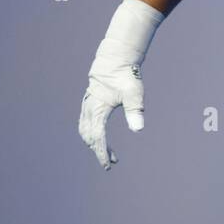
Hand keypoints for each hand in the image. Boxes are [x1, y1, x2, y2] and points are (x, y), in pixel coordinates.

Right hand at [78, 0, 163, 169]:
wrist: (115, 58)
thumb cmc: (126, 75)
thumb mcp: (133, 93)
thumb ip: (135, 111)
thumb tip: (138, 130)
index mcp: (97, 108)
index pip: (97, 137)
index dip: (102, 153)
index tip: (108, 165)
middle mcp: (89, 108)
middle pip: (89, 136)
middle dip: (99, 150)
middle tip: (112, 162)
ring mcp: (87, 105)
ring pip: (85, 131)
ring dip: (95, 143)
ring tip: (110, 153)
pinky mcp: (89, 102)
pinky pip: (85, 123)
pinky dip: (91, 134)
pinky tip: (101, 138)